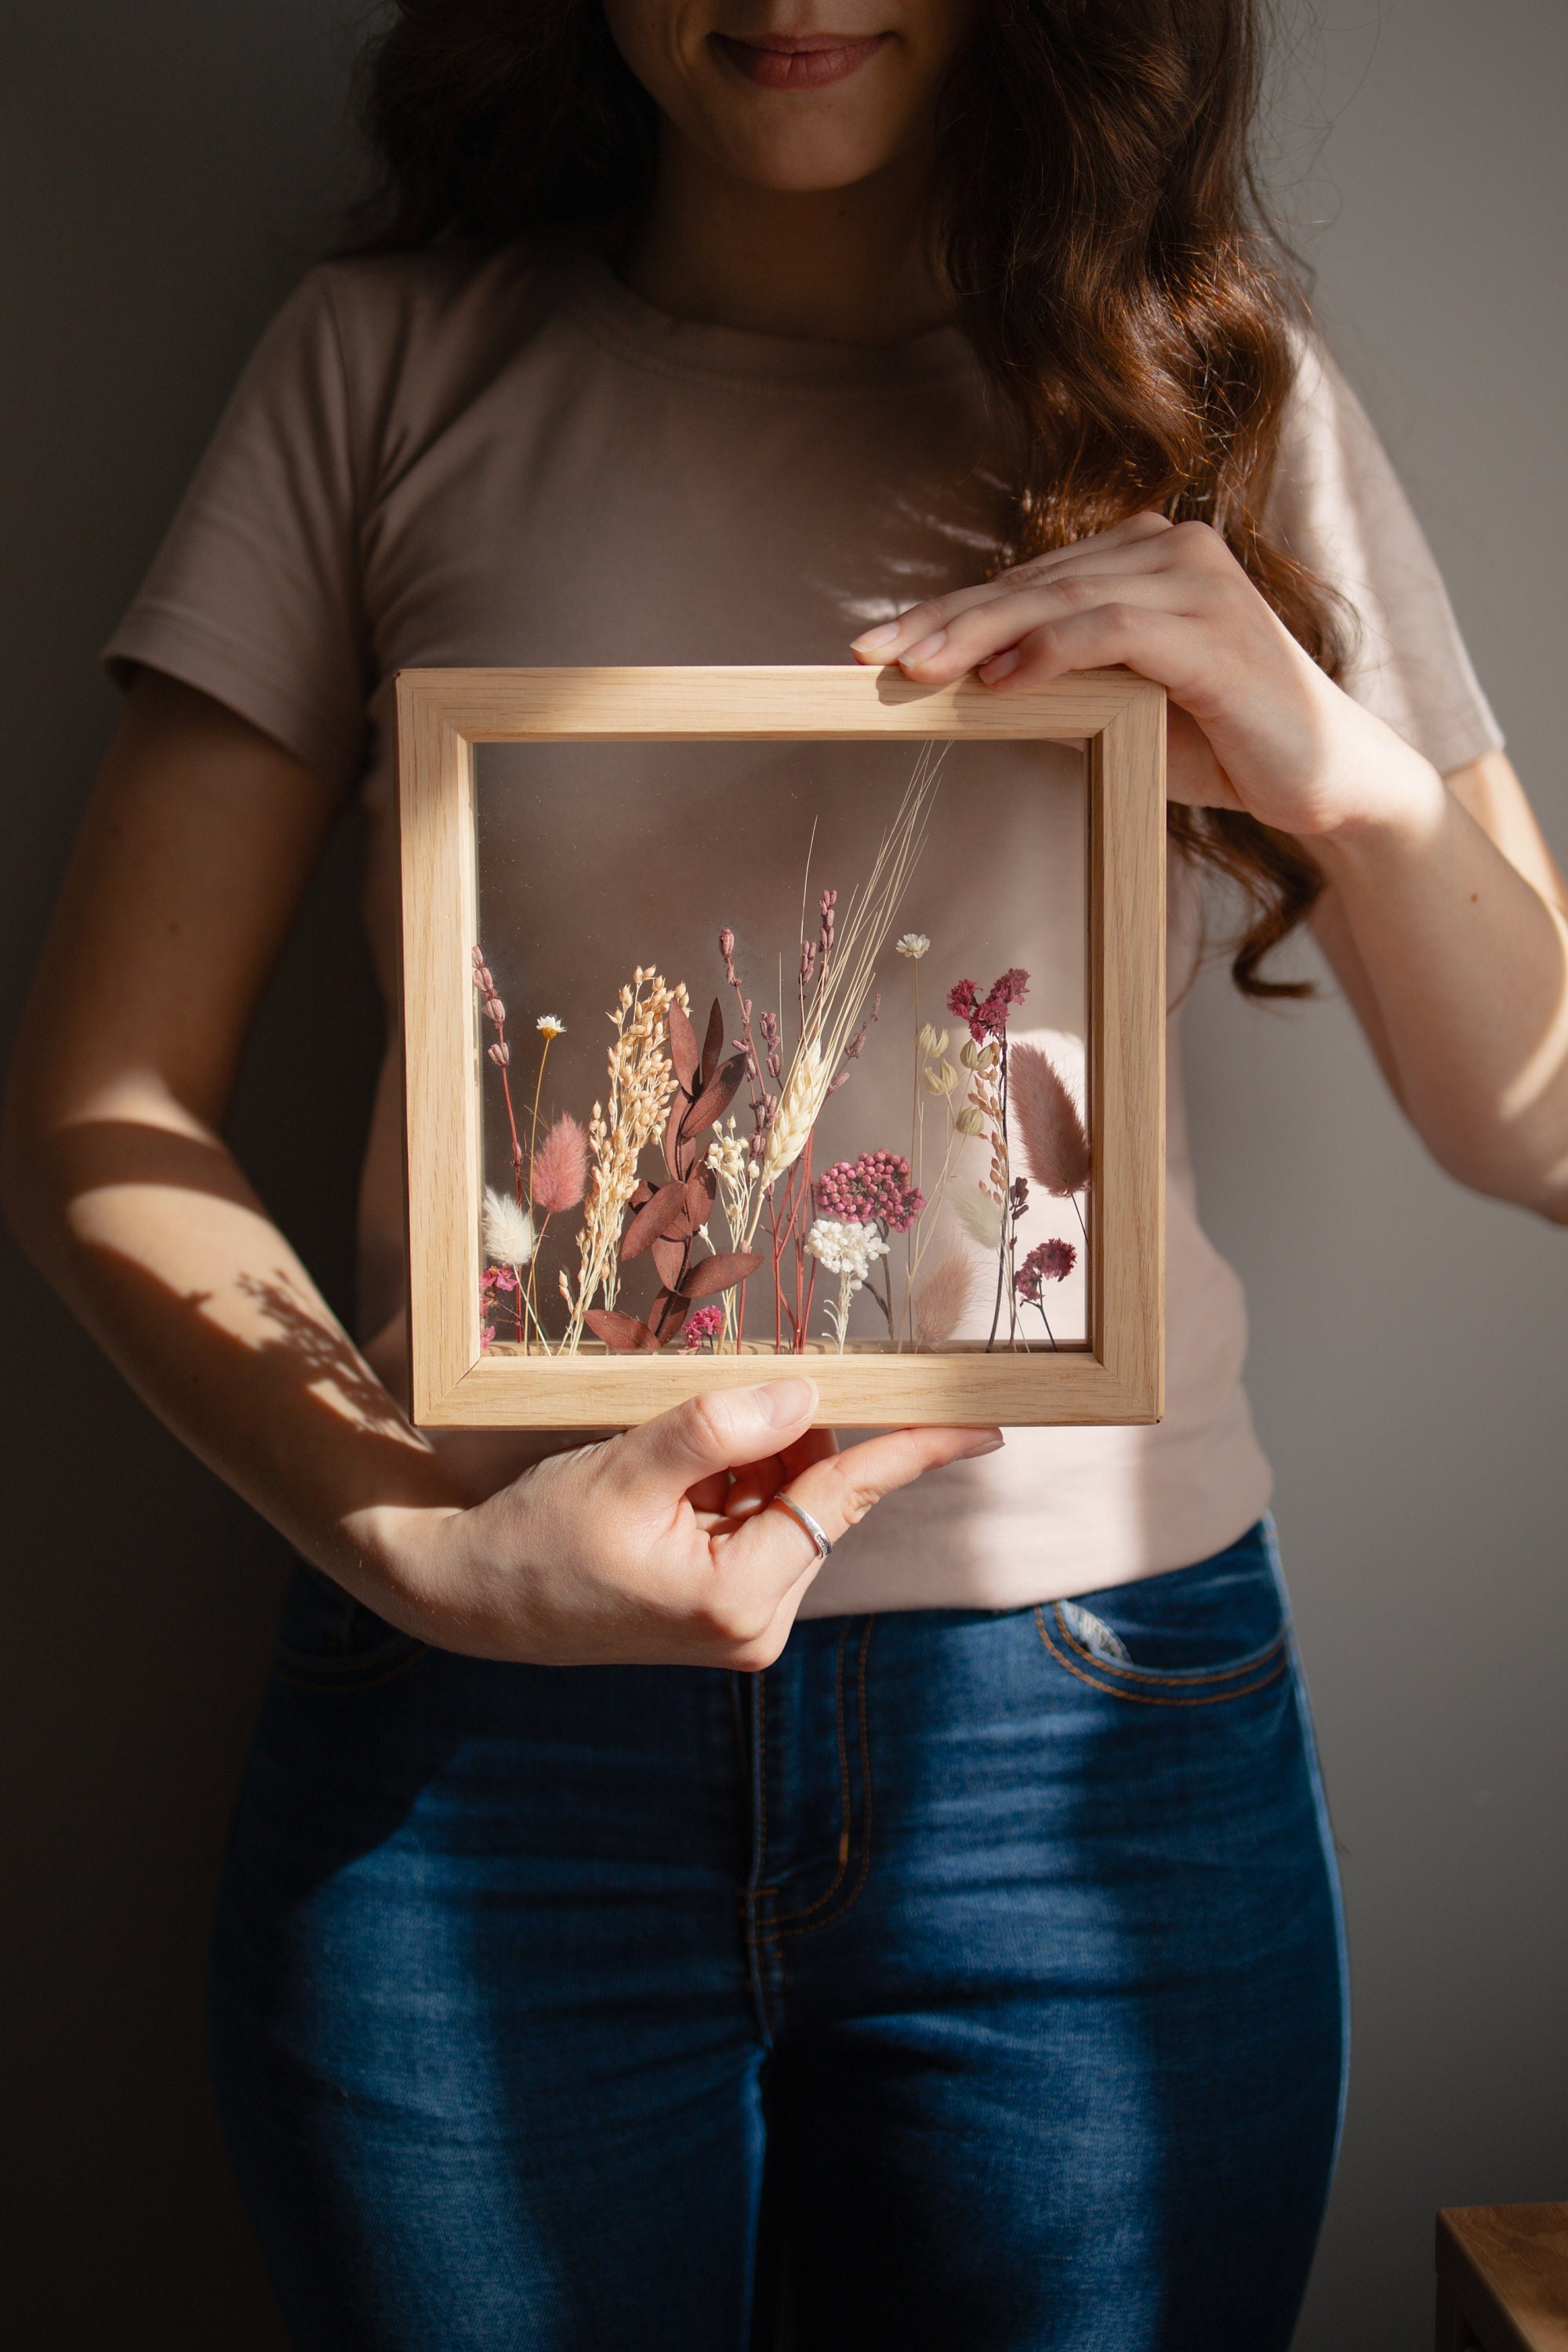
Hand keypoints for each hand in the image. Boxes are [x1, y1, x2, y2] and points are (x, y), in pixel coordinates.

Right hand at [356, 1378, 1001, 1668]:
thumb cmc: (533, 1540)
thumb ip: (715, 1429)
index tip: (986, 1427)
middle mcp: (755, 1620)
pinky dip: (726, 1479)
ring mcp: (739, 1618)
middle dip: (777, 1438)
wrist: (467, 1595)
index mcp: (740, 1599)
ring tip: (657, 1465)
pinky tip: (663, 1482)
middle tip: (699, 1422)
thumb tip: (806, 1397)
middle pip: (813, 1491)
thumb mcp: (621, 1471)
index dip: (915, 1452)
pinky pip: (754, 1515)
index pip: (844, 1498)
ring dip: (743, 1457)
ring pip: (783, 1497)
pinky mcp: (720, 1606)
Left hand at [852, 512, 1443, 843]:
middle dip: (947, 619)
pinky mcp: (1213, 627)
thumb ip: (1060, 685)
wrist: (1324, 780)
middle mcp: (1172, 549)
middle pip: (1034, 581)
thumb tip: (965, 688)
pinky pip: (1113, 629)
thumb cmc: (1222, 742)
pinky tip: (999, 678)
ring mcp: (1197, 580)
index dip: (949, 610)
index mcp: (1144, 557)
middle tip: (875, 653)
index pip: (1028, 581)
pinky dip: (1050, 650)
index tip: (877, 645)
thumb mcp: (1122, 708)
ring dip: (982, 632)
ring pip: (1064, 597)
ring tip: (919, 669)